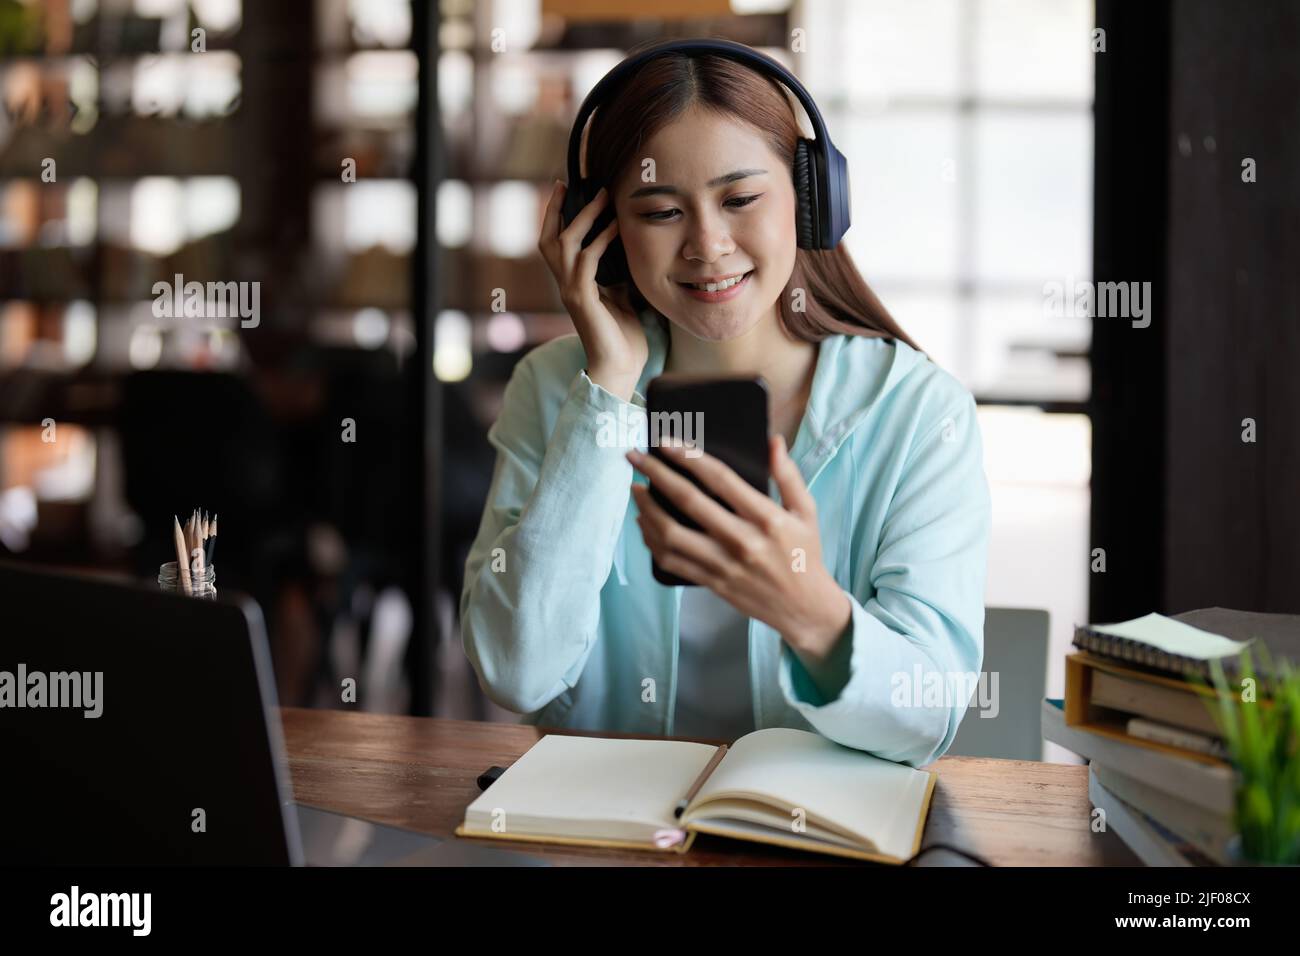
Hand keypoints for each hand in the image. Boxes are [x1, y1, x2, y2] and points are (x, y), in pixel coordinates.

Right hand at [538, 181, 646, 399]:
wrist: (620, 367)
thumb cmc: (623, 337)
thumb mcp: (622, 297)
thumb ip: (617, 275)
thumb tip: (626, 251)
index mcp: (572, 283)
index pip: (555, 244)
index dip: (555, 217)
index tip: (565, 191)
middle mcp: (565, 285)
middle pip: (548, 239)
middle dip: (555, 209)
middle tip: (567, 184)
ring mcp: (571, 291)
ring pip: (565, 244)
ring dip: (583, 217)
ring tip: (602, 197)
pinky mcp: (582, 299)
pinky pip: (587, 261)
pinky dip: (601, 241)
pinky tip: (616, 228)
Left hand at [626, 435, 851, 660]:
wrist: (804, 607)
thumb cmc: (805, 554)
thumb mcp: (806, 512)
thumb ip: (788, 475)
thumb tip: (772, 441)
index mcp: (766, 518)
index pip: (720, 479)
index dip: (688, 457)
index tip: (664, 442)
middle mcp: (742, 541)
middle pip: (688, 501)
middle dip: (656, 474)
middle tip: (634, 457)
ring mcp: (723, 564)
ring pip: (671, 534)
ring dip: (647, 509)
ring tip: (636, 489)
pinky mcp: (712, 582)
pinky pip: (672, 561)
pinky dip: (652, 541)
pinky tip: (644, 524)